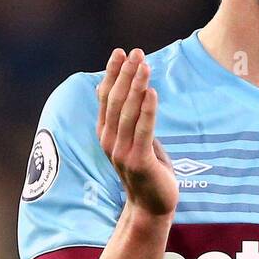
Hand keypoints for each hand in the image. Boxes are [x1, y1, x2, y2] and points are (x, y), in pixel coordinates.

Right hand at [97, 48, 178, 216]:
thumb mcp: (131, 139)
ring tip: (144, 65)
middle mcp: (110, 142)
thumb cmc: (146, 169)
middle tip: (136, 52)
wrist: (152, 206)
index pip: (106, 98)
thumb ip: (124, 117)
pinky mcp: (139, 162)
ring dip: (137, 86)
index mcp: (106, 134)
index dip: (112, 74)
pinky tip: (152, 92)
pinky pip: (144, 130)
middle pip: (116, 101)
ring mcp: (123, 153)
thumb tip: (108, 89)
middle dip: (125, 74)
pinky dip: (148, 110)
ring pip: (128, 113)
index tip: (120, 52)